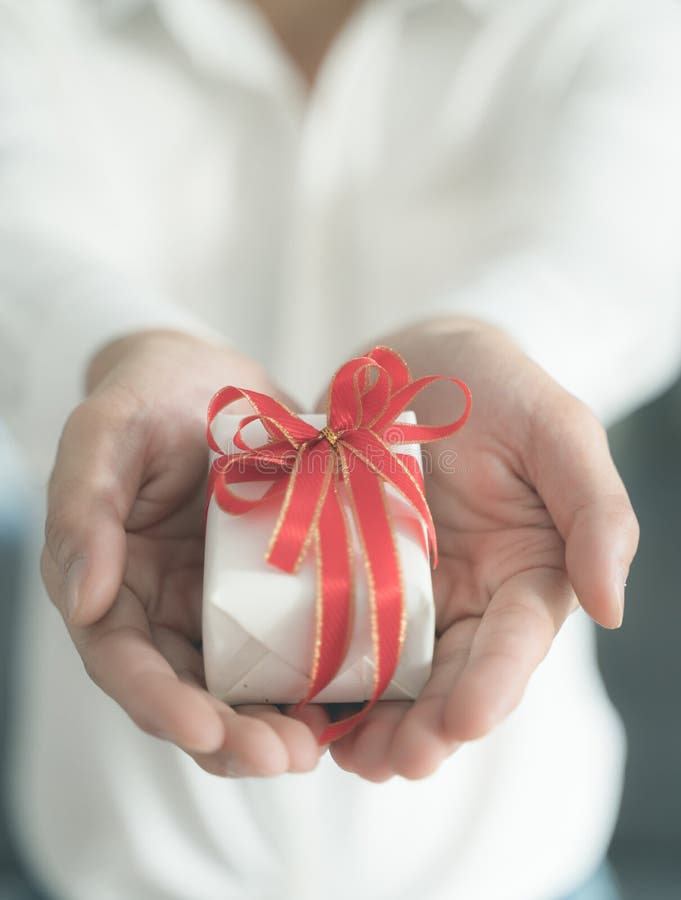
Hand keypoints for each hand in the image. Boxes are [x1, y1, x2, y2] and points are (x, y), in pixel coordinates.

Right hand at [41, 330, 323, 776]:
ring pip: (239, 687)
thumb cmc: (148, 395)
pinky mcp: (269, 592)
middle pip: (187, 695)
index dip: (160, 703)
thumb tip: (82, 598)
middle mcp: (163, 609)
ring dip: (273, 726)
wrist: (210, 376)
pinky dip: (312, 681)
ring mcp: (217, 606)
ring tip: (316, 746)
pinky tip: (347, 698)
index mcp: (112, 582)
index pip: (123, 662)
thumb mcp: (106, 431)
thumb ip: (83, 504)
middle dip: (230, 738)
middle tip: (283, 757)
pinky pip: (288, 647)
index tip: (206, 731)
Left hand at [297, 318, 638, 780]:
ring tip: (346, 753)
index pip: (518, 641)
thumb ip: (596, 511)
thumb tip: (612, 609)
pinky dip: (325, 676)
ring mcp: (408, 593)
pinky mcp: (353, 578)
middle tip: (393, 761)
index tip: (463, 720)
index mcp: (527, 573)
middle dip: (428, 726)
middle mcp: (470, 596)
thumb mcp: (558, 430)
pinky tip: (299, 704)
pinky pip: (340, 635)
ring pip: (397, 675)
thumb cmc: (497, 387)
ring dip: (375, 721)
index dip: (495, 685)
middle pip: (454, 678)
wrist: (416, 360)